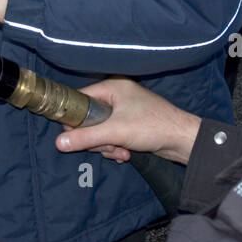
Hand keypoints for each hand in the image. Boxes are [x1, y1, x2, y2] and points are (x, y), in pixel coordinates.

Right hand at [55, 78, 200, 165]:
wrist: (182, 140)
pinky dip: (116, 147)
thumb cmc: (152, 127)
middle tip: (107, 146)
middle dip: (96, 138)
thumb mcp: (115, 132)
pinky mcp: (130, 125)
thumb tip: (59, 142)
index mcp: (112, 87)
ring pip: (100, 131)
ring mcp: (124, 111)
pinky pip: (112, 136)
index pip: (80, 99)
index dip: (74, 119)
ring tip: (121, 152)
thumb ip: (86, 137)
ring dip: (107, 146)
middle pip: (89, 119)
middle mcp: (117, 96)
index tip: (74, 136)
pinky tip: (126, 154)